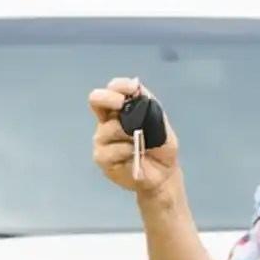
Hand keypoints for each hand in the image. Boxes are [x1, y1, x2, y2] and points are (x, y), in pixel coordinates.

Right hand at [89, 77, 179, 195]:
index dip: (120, 85)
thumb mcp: (161, 123)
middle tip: (122, 105)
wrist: (163, 174)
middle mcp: (108, 120)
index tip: (133, 89)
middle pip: (96, 99)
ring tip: (140, 143)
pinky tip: (134, 154)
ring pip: (108, 127)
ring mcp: (102, 139)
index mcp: (121, 109)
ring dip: (128, 134)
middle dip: (110, 98)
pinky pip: (110, 149)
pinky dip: (125, 150)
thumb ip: (149, 106)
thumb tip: (138, 89)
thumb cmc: (160, 146)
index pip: (113, 89)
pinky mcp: (101, 157)